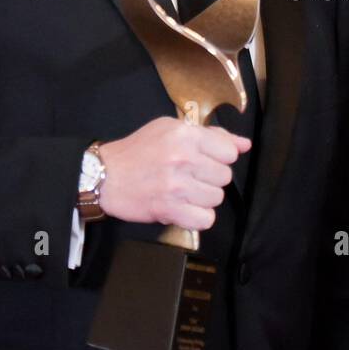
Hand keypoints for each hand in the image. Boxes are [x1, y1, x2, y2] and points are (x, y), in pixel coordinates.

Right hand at [97, 117, 250, 230]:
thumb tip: (244, 144)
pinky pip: (205, 219)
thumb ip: (212, 135)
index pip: (229, 151)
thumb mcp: (171, 129)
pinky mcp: (170, 209)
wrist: (104, 176)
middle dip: (210, 179)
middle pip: (224, 176)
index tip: (205, 160)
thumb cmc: (137, 151)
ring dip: (203, 198)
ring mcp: (177, 185)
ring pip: (216, 198)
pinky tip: (184, 208)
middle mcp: (183, 158)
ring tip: (184, 192)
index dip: (220, 157)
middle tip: (190, 177)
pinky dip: (196, 217)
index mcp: (185, 135)